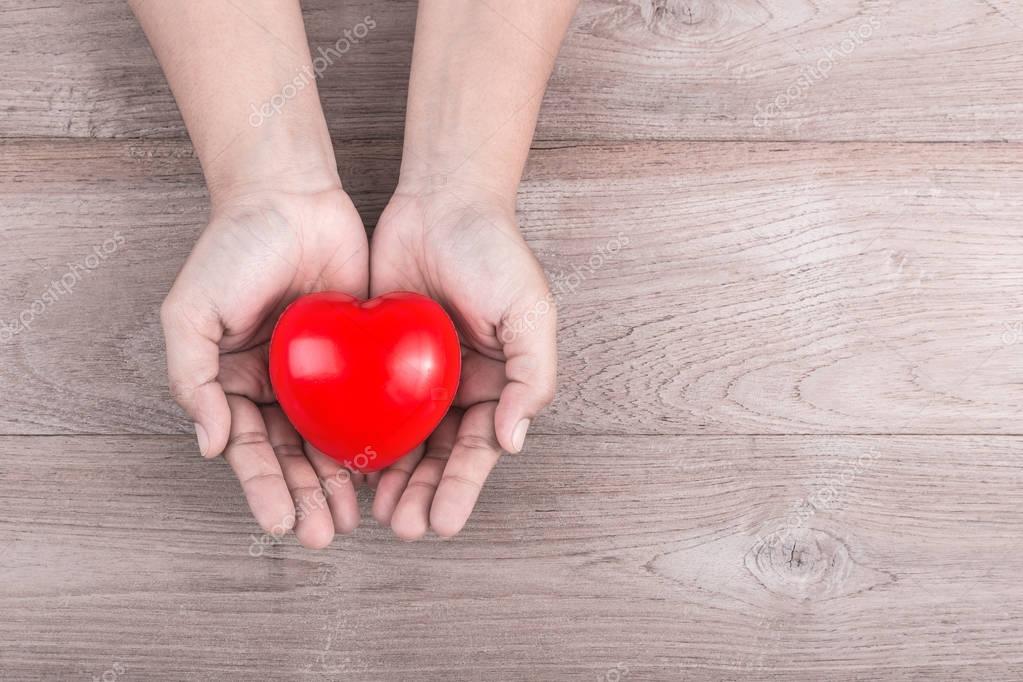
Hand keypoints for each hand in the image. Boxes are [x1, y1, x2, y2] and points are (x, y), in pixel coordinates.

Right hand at [161, 182, 368, 547]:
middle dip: (306, 497)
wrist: (290, 196)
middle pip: (292, 455)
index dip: (264, 488)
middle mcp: (278, 385)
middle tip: (323, 534)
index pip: (250, 448)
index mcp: (236, 381)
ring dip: (339, 481)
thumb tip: (210, 444)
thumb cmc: (234, 249)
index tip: (281, 523)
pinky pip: (369, 404)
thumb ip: (193, 378)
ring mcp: (321, 373)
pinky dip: (375, 438)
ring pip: (332, 439)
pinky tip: (385, 468)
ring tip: (352, 518)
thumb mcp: (191, 312)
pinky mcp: (361, 355)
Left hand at [368, 184, 556, 538]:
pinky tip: (342, 462)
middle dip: (421, 493)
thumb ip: (530, 376)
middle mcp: (454, 387)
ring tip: (374, 511)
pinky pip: (364, 403)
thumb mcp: (530, 313)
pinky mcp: (375, 356)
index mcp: (494, 384)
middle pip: (438, 454)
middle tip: (401, 525)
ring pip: (399, 439)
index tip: (440, 521)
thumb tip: (512, 441)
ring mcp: (413, 375)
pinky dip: (356, 435)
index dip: (461, 487)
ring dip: (389, 477)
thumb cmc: (494, 253)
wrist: (442, 201)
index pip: (478, 448)